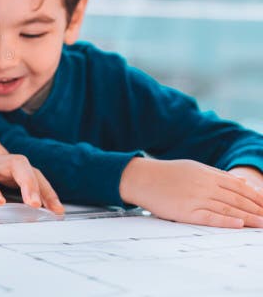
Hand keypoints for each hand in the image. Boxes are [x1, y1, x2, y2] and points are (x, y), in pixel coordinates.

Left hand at [0, 112, 63, 213]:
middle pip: (16, 165)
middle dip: (28, 183)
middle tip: (34, 204)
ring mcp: (6, 161)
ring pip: (30, 170)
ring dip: (44, 190)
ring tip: (55, 211)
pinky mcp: (15, 166)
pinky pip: (35, 176)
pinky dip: (47, 191)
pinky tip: (55, 208)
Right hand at [120, 158, 262, 227]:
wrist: (141, 178)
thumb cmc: (165, 173)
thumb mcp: (193, 168)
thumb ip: (218, 175)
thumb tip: (243, 183)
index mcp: (207, 173)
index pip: (239, 186)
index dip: (256, 197)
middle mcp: (204, 185)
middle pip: (237, 198)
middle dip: (256, 209)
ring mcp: (195, 198)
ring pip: (227, 208)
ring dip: (248, 217)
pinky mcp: (186, 211)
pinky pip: (209, 217)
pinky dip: (225, 220)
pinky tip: (238, 224)